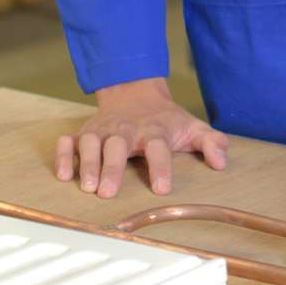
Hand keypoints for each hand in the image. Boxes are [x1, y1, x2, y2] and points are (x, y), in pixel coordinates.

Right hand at [54, 77, 228, 198]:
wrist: (136, 92)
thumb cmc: (165, 119)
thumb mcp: (192, 127)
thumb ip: (211, 143)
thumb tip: (222, 162)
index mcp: (154, 131)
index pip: (159, 149)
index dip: (161, 167)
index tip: (162, 189)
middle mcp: (127, 131)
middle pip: (118, 147)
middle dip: (112, 168)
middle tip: (107, 192)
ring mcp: (103, 131)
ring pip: (91, 144)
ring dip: (87, 163)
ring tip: (86, 186)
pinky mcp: (84, 132)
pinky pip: (68, 142)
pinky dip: (63, 155)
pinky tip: (63, 174)